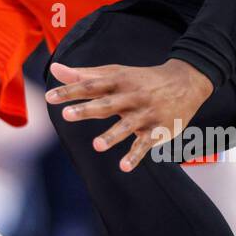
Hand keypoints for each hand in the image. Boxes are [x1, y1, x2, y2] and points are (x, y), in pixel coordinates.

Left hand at [46, 59, 213, 171]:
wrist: (186, 81)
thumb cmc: (142, 78)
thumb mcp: (115, 72)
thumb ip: (84, 74)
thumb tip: (55, 68)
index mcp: (118, 81)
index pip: (90, 85)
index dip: (70, 91)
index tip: (49, 97)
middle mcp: (131, 96)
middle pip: (107, 104)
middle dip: (87, 109)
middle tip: (66, 115)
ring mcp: (145, 114)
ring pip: (127, 126)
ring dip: (112, 136)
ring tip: (96, 146)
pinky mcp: (158, 130)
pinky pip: (145, 144)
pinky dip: (135, 156)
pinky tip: (123, 167)